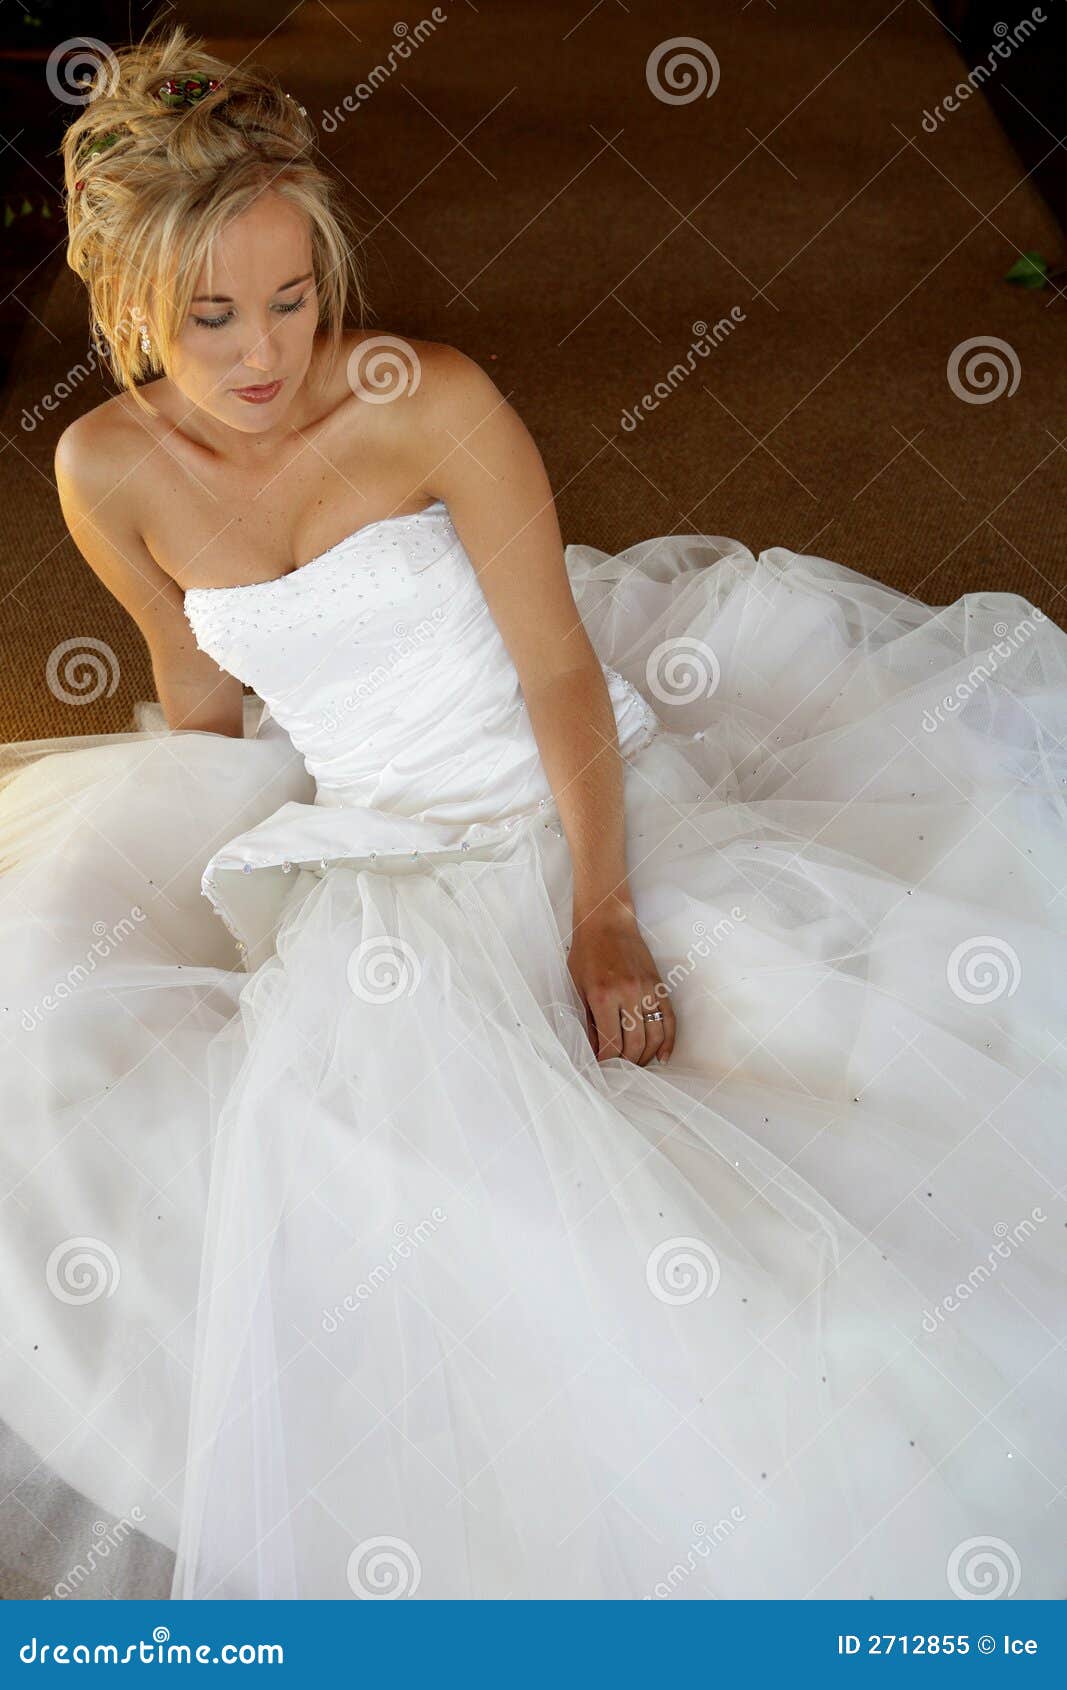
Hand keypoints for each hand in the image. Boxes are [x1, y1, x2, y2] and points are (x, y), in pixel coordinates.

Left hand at [567, 903, 675, 1065]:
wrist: (606, 921)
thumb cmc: (586, 951)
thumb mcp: (578, 986)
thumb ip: (587, 1019)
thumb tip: (594, 1049)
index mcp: (603, 997)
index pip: (610, 1044)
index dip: (606, 1062)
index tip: (601, 1068)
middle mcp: (628, 995)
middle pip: (634, 1045)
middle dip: (626, 1063)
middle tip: (618, 1070)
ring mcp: (647, 990)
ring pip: (654, 1036)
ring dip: (646, 1056)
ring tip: (637, 1065)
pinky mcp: (659, 986)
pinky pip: (669, 1019)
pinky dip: (668, 1041)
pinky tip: (663, 1056)